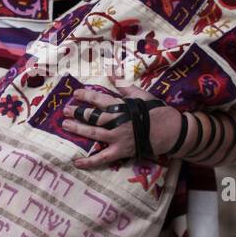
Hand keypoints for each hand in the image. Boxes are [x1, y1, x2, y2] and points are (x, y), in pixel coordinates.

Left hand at [61, 81, 182, 169]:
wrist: (170, 131)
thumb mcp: (141, 95)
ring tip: (64, 125)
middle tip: (65, 110)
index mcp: (121, 107)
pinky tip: (76, 162)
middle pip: (93, 117)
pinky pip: (102, 158)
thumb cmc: (156, 111)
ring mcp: (117, 138)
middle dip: (77, 112)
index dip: (86, 96)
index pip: (99, 100)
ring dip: (78, 129)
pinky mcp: (120, 152)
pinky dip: (89, 161)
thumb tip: (112, 74)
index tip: (75, 94)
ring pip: (93, 134)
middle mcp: (117, 122)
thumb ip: (124, 86)